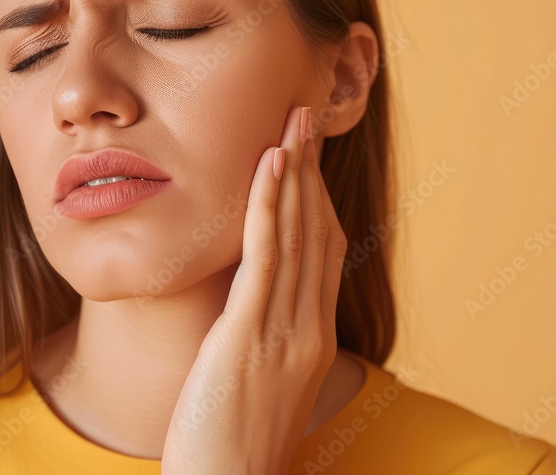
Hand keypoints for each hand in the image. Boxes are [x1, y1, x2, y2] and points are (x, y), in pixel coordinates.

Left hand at [161, 105, 347, 473]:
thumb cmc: (232, 452)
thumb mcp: (258, 390)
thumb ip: (262, 343)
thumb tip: (244, 309)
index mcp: (314, 341)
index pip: (324, 253)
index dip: (316, 197)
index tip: (306, 156)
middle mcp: (309, 331)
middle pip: (318, 231)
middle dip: (312, 168)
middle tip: (306, 114)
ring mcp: (286, 334)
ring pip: (297, 235)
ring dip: (294, 171)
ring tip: (292, 120)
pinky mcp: (250, 338)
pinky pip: (265, 258)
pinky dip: (269, 205)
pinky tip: (269, 164)